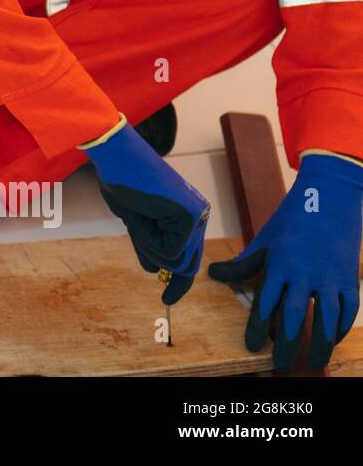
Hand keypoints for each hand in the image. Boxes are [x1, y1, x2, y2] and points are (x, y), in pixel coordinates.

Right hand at [84, 120, 210, 302]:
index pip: (188, 255)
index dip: (179, 281)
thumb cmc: (121, 182)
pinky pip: (169, 250)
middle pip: (188, 263)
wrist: (116, 156)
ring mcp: (196, 215)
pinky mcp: (188, 217)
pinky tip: (140, 216)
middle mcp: (198, 215)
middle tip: (166, 294)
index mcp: (188, 213)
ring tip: (136, 221)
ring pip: (178, 261)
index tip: (168, 298)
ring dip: (149, 248)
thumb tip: (154, 271)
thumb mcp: (134, 221)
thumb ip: (147, 244)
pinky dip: (148, 240)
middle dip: (170, 274)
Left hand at [209, 153, 362, 371]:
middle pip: (294, 317)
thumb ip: (244, 263)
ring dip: (321, 344)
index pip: (265, 304)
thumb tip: (215, 274)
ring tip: (314, 363)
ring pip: (326, 320)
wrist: (331, 198)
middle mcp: (305, 274)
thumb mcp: (266, 239)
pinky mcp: (350, 278)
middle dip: (287, 345)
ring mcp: (330, 277)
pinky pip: (348, 309)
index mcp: (280, 264)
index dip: (258, 328)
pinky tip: (334, 339)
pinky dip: (342, 326)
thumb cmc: (293, 219)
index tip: (252, 347)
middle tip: (281, 367)